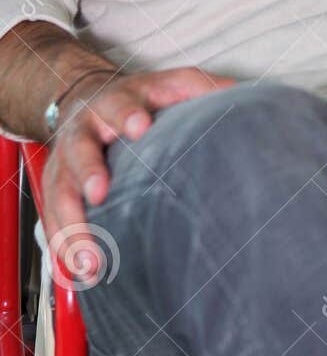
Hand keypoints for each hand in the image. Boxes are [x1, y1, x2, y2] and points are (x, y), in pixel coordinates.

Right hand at [40, 67, 235, 271]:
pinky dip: (63, 245)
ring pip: (60, 191)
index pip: (120, 104)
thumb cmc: (140, 99)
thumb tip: (244, 96)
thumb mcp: (173, 84)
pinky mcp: (57, 185)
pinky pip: (53, 217)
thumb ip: (203, 89)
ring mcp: (66, 159)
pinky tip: (78, 271)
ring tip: (91, 260)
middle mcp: (86, 129)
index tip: (139, 127)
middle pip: (80, 149)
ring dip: (73, 226)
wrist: (87, 97)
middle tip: (99, 193)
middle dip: (88, 170)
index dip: (126, 114)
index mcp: (117, 102)